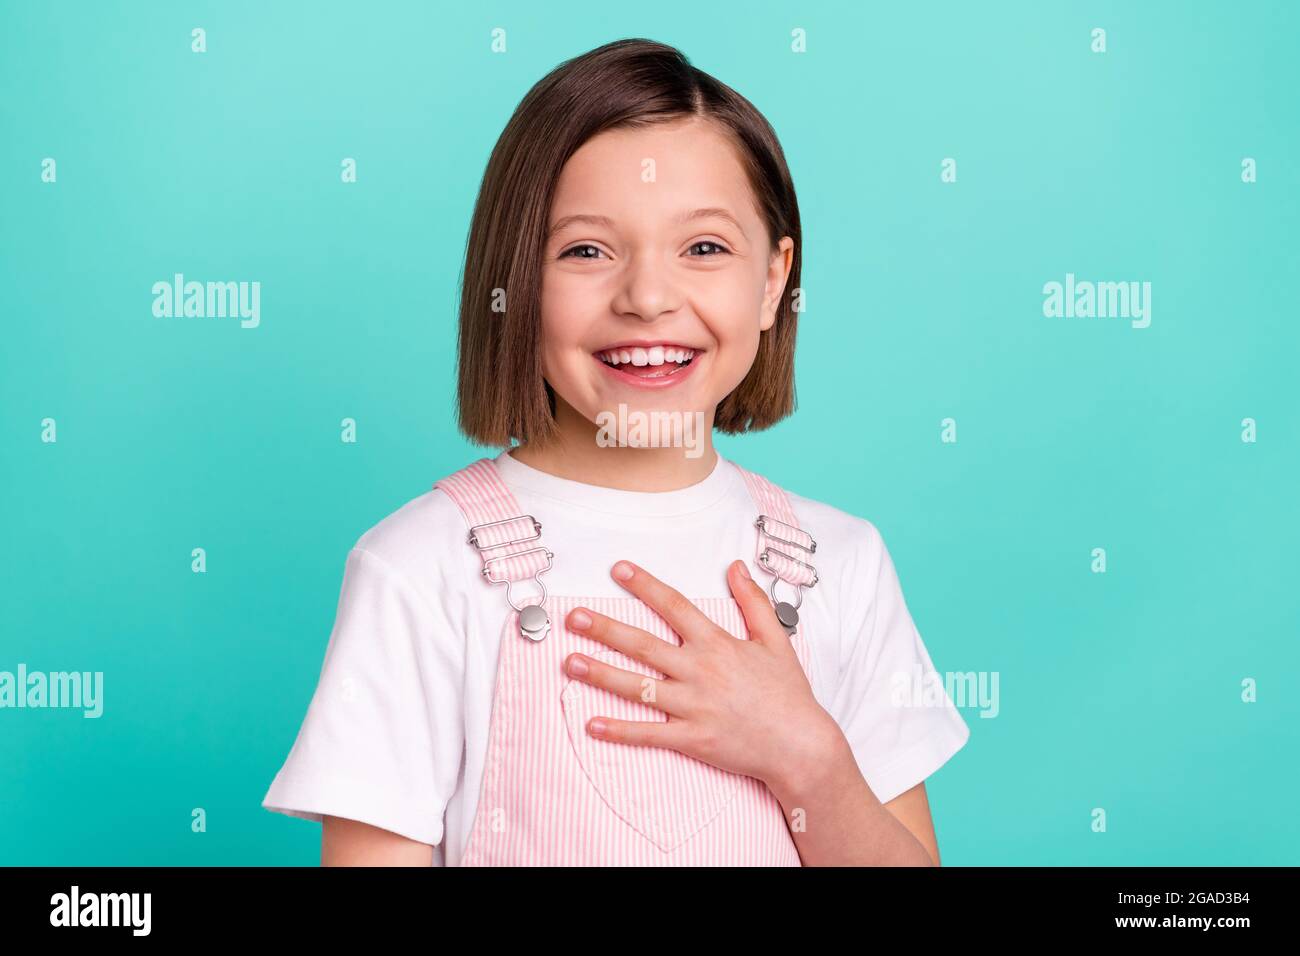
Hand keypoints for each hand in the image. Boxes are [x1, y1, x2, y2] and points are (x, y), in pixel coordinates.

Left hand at [562, 558, 845, 794]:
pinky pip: (649, 734)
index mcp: (718, 644)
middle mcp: (700, 671)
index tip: (619, 569)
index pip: (675, 606)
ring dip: (601, 674)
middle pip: (644, 645)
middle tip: (573, 617)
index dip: (645, 585)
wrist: (800, 744)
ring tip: (570, 663)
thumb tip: (736, 566)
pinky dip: (620, 731)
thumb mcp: (775, 639)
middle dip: (605, 629)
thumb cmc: (788, 693)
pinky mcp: (692, 738)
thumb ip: (753, 601)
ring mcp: (694, 706)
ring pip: (638, 687)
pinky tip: (592, 725)